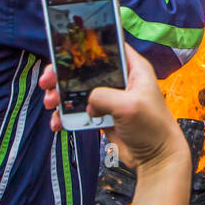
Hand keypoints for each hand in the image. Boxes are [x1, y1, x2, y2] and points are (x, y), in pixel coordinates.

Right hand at [40, 45, 189, 204]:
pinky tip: (58, 122)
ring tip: (50, 103)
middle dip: (64, 74)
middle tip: (48, 82)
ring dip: (61, 96)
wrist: (155, 158)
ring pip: (79, 90)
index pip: (109, 47)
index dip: (86, 46)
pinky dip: (67, 115)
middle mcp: (121, 80)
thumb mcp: (129, 106)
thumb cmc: (152, 128)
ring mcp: (111, 98)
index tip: (64, 49)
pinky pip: (80, 110)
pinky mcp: (103, 114)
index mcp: (134, 69)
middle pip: (86, 69)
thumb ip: (103, 96)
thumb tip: (88, 101)